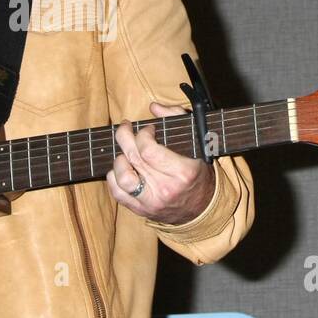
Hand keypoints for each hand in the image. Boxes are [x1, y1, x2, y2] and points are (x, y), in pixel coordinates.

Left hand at [106, 101, 215, 224]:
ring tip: (126, 152)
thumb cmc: (199, 172)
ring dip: (120, 160)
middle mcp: (165, 188)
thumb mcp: (197, 142)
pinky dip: (114, 178)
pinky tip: (122, 168)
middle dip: (124, 136)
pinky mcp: (142, 210)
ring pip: (122, 178)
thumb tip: (153, 107)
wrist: (203, 208)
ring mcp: (152, 202)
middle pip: (133, 159)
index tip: (148, 129)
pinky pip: (118, 194)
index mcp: (182, 172)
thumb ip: (177, 117)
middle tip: (125, 128)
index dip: (142, 134)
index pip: (148, 150)